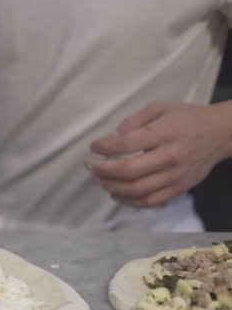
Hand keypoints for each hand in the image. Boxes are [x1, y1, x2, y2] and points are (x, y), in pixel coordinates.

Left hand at [87, 101, 231, 207]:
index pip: (127, 144)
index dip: (105, 147)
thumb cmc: (187, 118)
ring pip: (137, 190)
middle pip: (129, 171)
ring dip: (112, 187)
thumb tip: (115, 136)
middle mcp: (171, 157)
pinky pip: (151, 201)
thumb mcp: (161, 107)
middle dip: (103, 170)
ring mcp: (176, 175)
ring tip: (100, 180)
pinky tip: (116, 194)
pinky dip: (130, 201)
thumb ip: (135, 120)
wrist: (221, 133)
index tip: (94, 146)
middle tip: (91, 166)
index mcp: (165, 133)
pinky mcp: (180, 188)